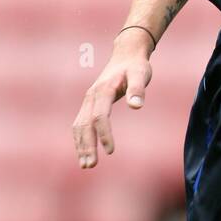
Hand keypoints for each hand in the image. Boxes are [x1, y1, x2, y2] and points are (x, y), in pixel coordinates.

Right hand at [72, 33, 152, 168]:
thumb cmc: (136, 66)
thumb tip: (137, 106)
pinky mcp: (90, 104)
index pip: (100, 116)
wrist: (126, 54)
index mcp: (102, 90)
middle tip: (90, 166)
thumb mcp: (141, 74)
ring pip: (79, 125)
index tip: (111, 151)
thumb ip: (138, 89)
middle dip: (86, 145)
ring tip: (86, 165)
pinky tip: (85, 152)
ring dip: (81, 145)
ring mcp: (88, 100)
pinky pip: (80, 124)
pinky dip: (80, 139)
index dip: (104, 134)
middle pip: (84, 124)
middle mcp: (91, 96)